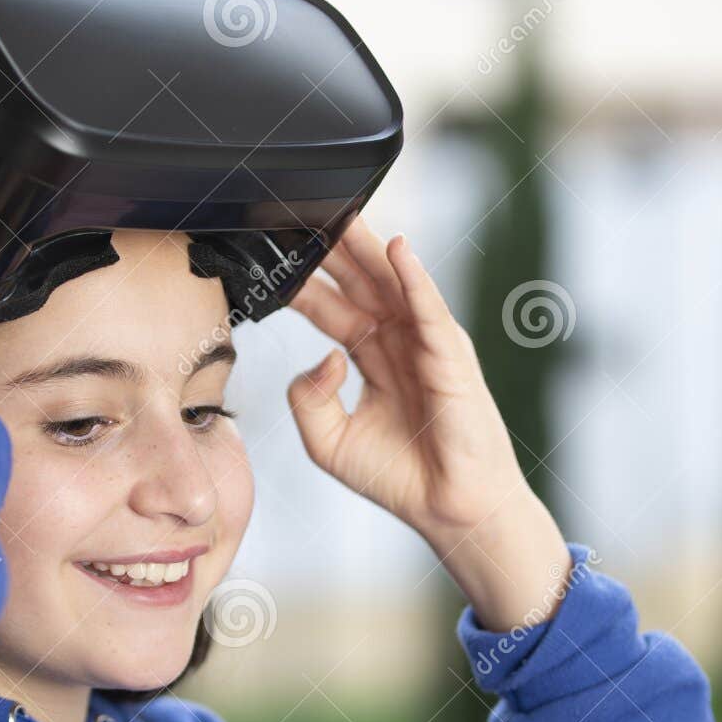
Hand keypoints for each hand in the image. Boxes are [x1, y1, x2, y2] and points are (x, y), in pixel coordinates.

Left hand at [286, 217, 571, 630]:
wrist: (450, 509)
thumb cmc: (401, 478)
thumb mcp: (328, 440)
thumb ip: (308, 398)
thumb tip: (324, 355)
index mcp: (371, 357)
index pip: (331, 307)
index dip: (302, 282)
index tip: (270, 256)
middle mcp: (398, 342)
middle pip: (359, 282)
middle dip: (329, 250)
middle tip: (296, 215)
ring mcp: (426, 345)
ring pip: (392, 283)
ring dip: (367, 247)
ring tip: (339, 212)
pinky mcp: (451, 357)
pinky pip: (429, 308)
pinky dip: (415, 277)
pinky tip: (396, 249)